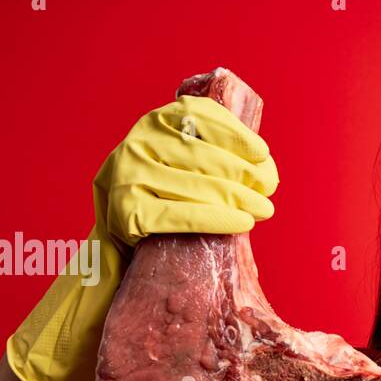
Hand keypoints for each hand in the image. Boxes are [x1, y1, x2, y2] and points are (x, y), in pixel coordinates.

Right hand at [6, 96, 279, 380]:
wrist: (111, 262)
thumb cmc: (162, 214)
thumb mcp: (179, 173)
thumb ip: (208, 158)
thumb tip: (263, 166)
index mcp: (151, 127)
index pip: (199, 118)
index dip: (236, 136)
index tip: (263, 155)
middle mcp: (134, 147)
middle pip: (203, 155)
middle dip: (244, 172)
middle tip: (269, 190)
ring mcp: (125, 179)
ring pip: (197, 184)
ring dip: (239, 196)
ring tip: (263, 209)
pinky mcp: (125, 214)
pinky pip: (181, 215)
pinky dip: (216, 218)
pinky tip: (242, 222)